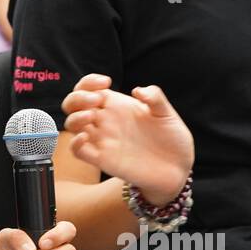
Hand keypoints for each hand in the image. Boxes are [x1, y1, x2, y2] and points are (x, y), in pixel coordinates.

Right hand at [61, 74, 193, 203]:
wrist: (178, 168)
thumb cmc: (172, 139)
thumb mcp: (167, 114)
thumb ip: (155, 98)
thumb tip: (137, 90)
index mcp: (117, 106)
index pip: (90, 88)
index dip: (90, 81)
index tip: (106, 82)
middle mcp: (105, 121)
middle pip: (74, 104)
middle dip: (78, 97)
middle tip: (96, 99)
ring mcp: (102, 140)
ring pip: (72, 125)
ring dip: (75, 117)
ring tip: (91, 116)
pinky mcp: (102, 160)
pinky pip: (78, 151)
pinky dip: (75, 143)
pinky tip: (85, 137)